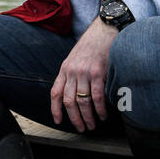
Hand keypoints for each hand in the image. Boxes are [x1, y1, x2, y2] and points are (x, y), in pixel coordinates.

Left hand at [50, 17, 118, 131]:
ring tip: (93, 125)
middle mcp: (72, 71)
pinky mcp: (98, 72)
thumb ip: (72, 74)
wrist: (104, 30)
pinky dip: (100, 109)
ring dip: (88, 117)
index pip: (55, 93)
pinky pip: (97, 96)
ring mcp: (84, 72)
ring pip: (83, 101)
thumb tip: (74, 94)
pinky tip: (103, 115)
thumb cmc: (92, 45)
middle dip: (74, 118)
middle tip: (81, 128)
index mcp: (64, 69)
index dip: (55, 109)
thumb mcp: (75, 58)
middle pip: (69, 101)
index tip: (58, 121)